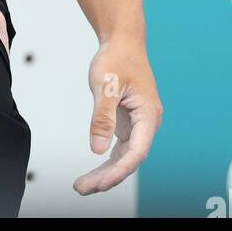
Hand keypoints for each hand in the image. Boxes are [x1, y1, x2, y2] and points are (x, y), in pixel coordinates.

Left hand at [73, 36, 162, 194]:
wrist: (122, 42)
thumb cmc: (117, 58)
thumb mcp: (106, 85)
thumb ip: (102, 117)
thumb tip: (97, 149)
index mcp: (148, 115)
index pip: (137, 152)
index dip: (119, 171)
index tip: (100, 183)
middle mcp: (146, 124)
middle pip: (129, 159)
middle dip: (108, 177)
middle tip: (83, 188)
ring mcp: (137, 125)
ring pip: (124, 156)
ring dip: (106, 172)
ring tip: (83, 185)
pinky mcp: (128, 123)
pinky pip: (119, 148)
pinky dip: (106, 160)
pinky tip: (93, 173)